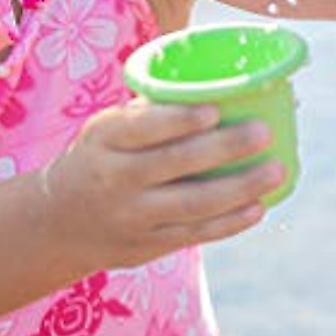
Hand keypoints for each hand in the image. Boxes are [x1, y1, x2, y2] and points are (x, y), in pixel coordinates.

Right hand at [41, 101, 283, 272]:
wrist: (59, 223)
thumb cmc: (97, 157)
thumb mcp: (103, 129)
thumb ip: (147, 114)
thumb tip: (211, 88)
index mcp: (103, 140)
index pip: (142, 128)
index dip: (179, 120)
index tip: (215, 109)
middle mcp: (116, 179)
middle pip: (175, 164)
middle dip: (224, 149)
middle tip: (263, 132)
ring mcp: (132, 217)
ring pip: (192, 204)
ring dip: (239, 188)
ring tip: (276, 170)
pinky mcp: (148, 247)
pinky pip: (195, 234)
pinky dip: (229, 222)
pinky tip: (258, 207)